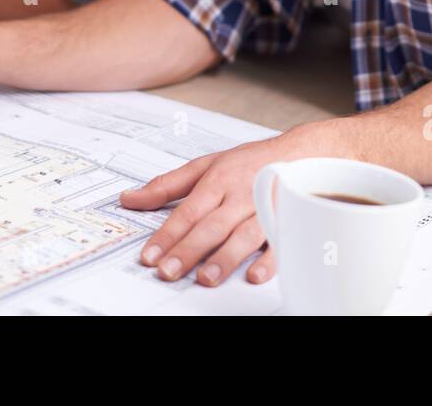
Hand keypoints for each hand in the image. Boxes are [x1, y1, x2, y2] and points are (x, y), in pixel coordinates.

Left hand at [119, 122, 339, 287]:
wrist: (301, 152)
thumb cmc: (249, 162)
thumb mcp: (205, 165)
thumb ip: (166, 185)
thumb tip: (129, 199)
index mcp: (218, 181)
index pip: (188, 211)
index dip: (167, 234)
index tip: (150, 256)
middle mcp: (240, 196)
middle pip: (212, 225)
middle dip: (190, 249)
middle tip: (169, 271)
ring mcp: (265, 210)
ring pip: (244, 236)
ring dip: (225, 258)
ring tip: (205, 278)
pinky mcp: (288, 223)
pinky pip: (280, 243)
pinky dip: (269, 260)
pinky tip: (255, 274)